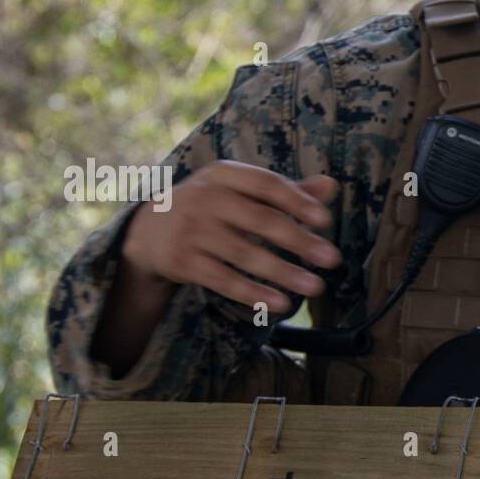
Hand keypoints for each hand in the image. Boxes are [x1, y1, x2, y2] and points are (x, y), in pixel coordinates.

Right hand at [123, 163, 341, 312]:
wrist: (147, 232)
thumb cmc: (210, 208)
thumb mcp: (239, 191)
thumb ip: (284, 191)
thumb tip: (331, 186)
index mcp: (223, 175)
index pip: (265, 184)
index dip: (296, 200)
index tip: (325, 220)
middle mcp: (204, 198)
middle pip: (259, 220)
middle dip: (298, 241)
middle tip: (332, 259)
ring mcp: (190, 230)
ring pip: (244, 254)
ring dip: (282, 272)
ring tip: (315, 286)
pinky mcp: (181, 261)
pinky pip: (223, 279)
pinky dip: (252, 292)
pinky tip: (280, 304)